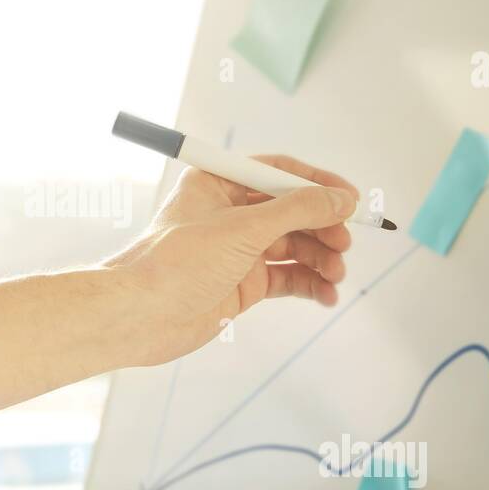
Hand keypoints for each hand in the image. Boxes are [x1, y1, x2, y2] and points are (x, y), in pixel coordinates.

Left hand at [104, 155, 359, 366]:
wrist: (139, 317)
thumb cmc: (175, 263)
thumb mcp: (243, 228)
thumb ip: (297, 211)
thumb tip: (340, 199)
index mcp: (217, 183)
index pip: (278, 172)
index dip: (316, 184)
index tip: (350, 199)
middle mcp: (227, 213)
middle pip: (290, 211)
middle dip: (322, 226)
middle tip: (344, 243)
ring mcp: (236, 249)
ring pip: (292, 246)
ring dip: (320, 258)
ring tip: (336, 273)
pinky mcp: (241, 283)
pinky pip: (286, 277)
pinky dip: (309, 284)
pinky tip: (325, 294)